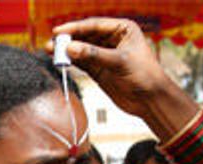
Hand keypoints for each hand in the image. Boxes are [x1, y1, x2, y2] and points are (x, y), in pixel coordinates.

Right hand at [47, 18, 172, 118]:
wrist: (151, 100)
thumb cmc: (144, 75)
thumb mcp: (119, 62)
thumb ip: (94, 54)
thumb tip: (69, 48)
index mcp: (122, 29)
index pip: (94, 25)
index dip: (75, 28)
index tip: (58, 32)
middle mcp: (112, 39)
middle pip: (85, 35)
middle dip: (68, 39)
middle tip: (52, 43)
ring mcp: (104, 54)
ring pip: (81, 48)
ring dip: (67, 51)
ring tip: (51, 52)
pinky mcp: (99, 69)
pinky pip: (81, 62)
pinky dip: (71, 61)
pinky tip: (60, 61)